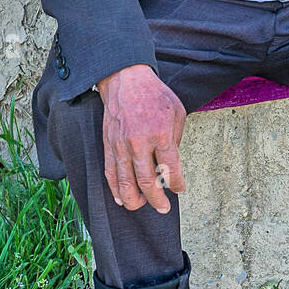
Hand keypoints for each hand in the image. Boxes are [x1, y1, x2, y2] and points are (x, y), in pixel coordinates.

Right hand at [95, 64, 187, 212]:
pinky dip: (115, 189)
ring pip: (125, 182)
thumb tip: (170, 164)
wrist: (125, 80)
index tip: (180, 189)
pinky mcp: (108, 145)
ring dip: (134, 199)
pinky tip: (121, 198)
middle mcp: (139, 142)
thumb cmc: (155, 95)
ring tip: (141, 207)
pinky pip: (110, 173)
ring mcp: (121, 146)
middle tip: (163, 208)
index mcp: (161, 134)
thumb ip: (176, 139)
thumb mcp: (177, 112)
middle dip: (156, 199)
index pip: (170, 168)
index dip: (177, 183)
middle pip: (146, 181)